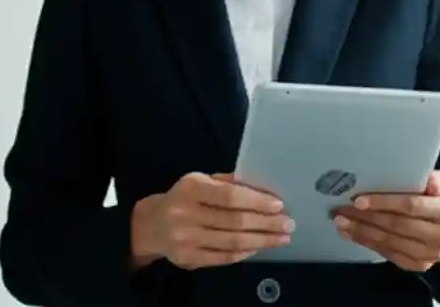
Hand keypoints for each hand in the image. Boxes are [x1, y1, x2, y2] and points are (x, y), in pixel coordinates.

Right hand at [130, 172, 292, 270]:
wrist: (151, 224)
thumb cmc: (185, 197)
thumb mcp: (202, 181)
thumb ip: (230, 183)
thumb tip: (265, 190)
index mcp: (190, 188)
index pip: (229, 196)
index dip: (256, 201)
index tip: (279, 205)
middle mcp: (185, 214)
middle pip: (234, 222)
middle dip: (267, 224)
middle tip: (289, 224)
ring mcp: (185, 239)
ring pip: (232, 242)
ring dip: (262, 241)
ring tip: (282, 238)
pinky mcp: (187, 259)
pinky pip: (223, 257)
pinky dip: (245, 253)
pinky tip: (259, 247)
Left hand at [332, 170, 439, 272]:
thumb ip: (438, 179)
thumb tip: (428, 182)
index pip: (412, 206)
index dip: (384, 203)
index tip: (359, 200)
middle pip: (397, 226)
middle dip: (366, 217)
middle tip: (342, 209)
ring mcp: (431, 255)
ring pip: (389, 242)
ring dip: (361, 231)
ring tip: (341, 220)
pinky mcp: (419, 265)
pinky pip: (388, 254)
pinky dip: (367, 243)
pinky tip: (352, 233)